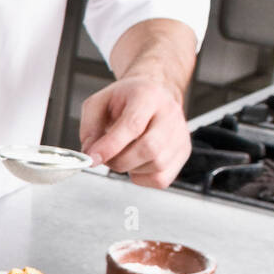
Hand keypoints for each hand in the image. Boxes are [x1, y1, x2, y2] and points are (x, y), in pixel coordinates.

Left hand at [80, 73, 190, 188]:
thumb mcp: (99, 102)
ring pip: (156, 166)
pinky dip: (142, 177)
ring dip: (129, 168)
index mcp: (148, 96)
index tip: (92, 157)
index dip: (110, 146)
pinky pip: (161, 179)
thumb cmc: (127, 99)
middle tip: (105, 158)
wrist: (154, 94)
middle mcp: (169, 114)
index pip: (133, 125)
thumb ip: (89, 126)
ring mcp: (180, 135)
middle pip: (149, 148)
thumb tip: (90, 152)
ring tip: (120, 155)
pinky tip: (135, 163)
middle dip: (119, 161)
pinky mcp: (184, 152)